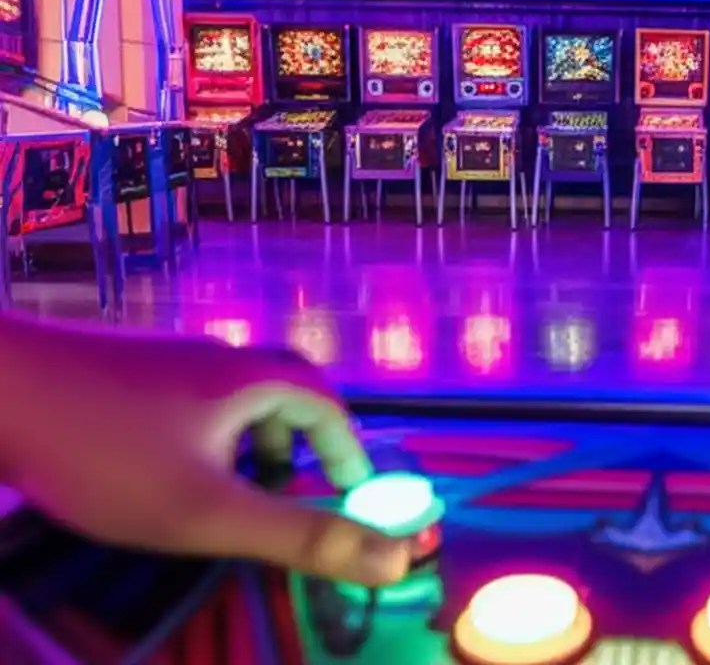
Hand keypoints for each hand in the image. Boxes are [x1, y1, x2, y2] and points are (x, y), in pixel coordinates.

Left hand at [0, 316, 409, 585]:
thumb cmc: (107, 452)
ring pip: (231, 391)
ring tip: (235, 482)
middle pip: (282, 385)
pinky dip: (206, 430)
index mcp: (250, 381)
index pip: (325, 403)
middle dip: (301, 437)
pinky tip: (166, 465)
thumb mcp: (209, 511)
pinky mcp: (120, 366)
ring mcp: (163, 357)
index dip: (346, 449)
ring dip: (252, 434)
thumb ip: (301, 535)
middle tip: (298, 482)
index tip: (352, 490)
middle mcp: (215, 357)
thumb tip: (396, 559)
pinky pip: (188, 395)